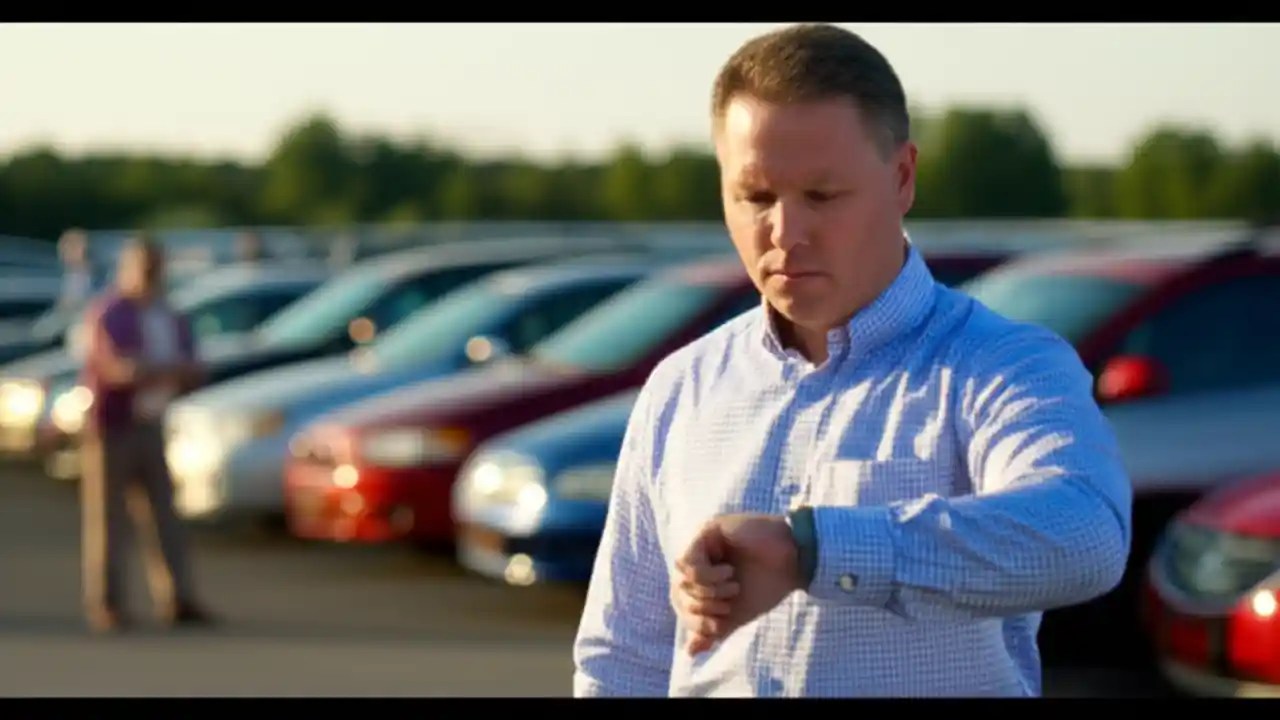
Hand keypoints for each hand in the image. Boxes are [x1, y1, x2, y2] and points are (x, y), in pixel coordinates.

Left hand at [671, 513, 801, 654]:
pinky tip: (729, 573)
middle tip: (728, 604)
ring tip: (733, 587)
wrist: (793, 561)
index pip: (680, 603)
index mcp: (702, 578)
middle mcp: (698, 558)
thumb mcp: (736, 614)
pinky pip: (689, 562)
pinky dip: (708, 576)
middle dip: (703, 608)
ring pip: (682, 579)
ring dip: (708, 592)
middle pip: (678, 592)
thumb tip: (688, 651)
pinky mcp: (706, 531)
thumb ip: (712, 630)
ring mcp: (700, 543)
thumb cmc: (767, 585)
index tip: (719, 626)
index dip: (694, 622)